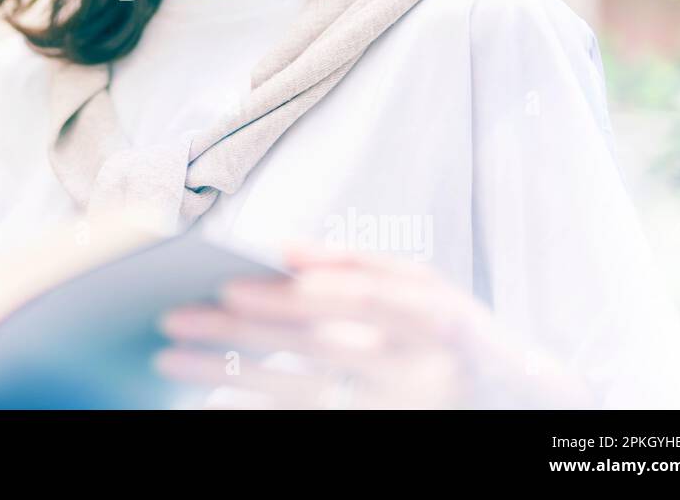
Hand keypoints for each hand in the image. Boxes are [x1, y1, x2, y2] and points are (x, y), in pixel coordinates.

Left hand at [153, 243, 594, 408]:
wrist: (509, 401)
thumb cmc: (449, 334)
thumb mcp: (424, 287)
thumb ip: (358, 264)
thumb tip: (284, 248)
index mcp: (434, 319)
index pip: (362, 299)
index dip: (298, 291)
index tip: (230, 284)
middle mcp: (420, 372)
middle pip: (316, 346)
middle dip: (240, 331)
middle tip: (174, 317)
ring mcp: (394, 410)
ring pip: (298, 393)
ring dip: (229, 376)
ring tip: (170, 359)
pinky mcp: (371, 432)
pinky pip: (300, 426)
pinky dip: (252, 413)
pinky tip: (209, 403)